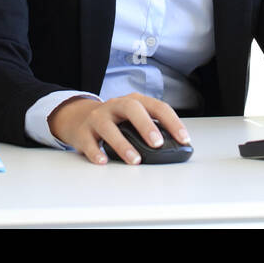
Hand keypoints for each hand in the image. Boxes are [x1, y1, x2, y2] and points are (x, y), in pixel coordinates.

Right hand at [47, 92, 189, 164]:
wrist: (79, 117)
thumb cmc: (116, 121)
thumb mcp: (134, 118)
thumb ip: (151, 128)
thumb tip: (175, 148)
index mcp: (135, 101)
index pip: (157, 106)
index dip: (172, 122)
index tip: (184, 138)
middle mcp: (116, 106)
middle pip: (132, 109)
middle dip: (146, 126)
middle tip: (157, 143)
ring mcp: (98, 117)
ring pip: (109, 127)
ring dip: (123, 144)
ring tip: (135, 160)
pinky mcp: (83, 132)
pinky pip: (88, 142)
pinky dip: (96, 152)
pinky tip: (103, 161)